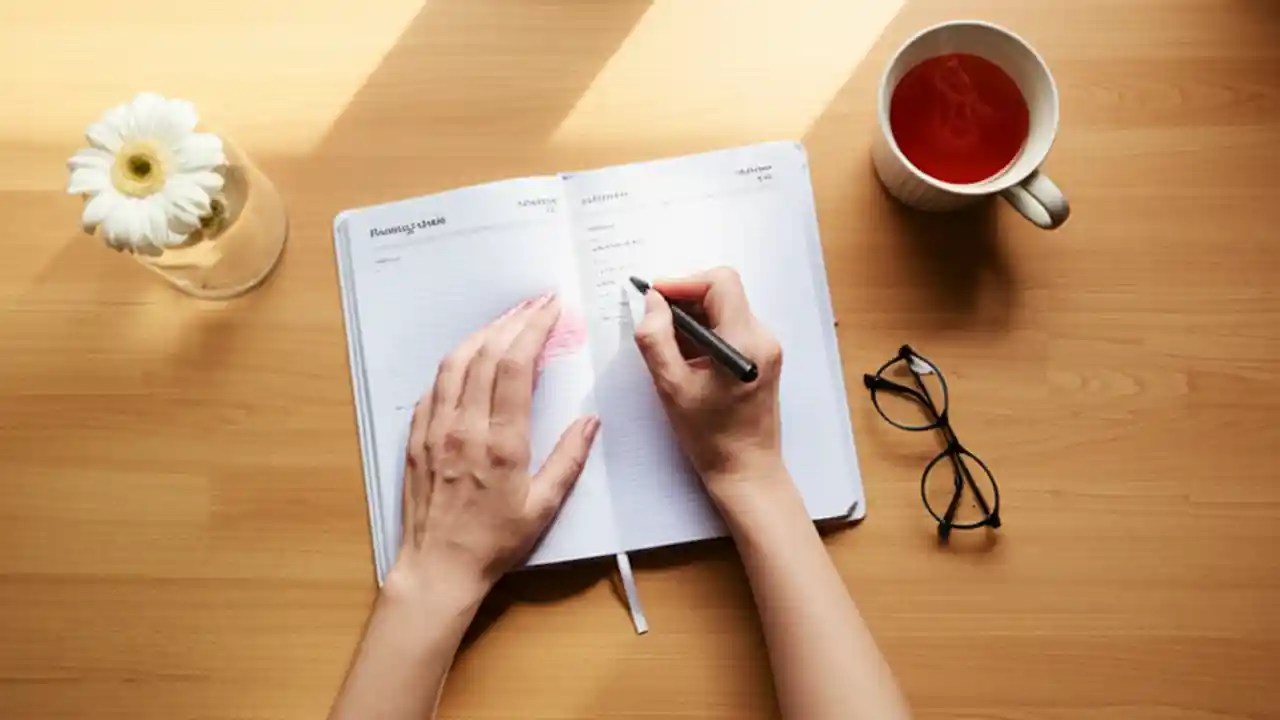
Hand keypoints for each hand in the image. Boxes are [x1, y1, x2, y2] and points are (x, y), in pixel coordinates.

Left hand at [388, 294, 600, 602]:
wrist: (438, 568)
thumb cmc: (494, 543)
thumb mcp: (543, 506)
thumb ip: (569, 459)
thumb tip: (591, 420)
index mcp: (500, 443)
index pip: (516, 366)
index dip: (534, 329)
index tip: (550, 309)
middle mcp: (464, 428)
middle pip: (486, 354)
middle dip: (513, 320)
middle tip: (535, 303)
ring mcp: (434, 430)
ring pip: (454, 363)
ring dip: (482, 334)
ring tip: (506, 320)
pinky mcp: (416, 438)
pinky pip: (433, 387)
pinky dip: (454, 363)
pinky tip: (469, 358)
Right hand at [633, 267, 787, 506]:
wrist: (746, 470)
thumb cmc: (710, 437)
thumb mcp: (671, 387)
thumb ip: (656, 339)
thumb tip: (653, 303)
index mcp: (745, 342)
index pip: (720, 282)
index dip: (684, 283)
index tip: (655, 297)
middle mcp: (762, 338)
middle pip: (722, 293)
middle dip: (684, 301)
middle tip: (654, 322)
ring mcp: (765, 348)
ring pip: (724, 310)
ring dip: (692, 319)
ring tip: (667, 346)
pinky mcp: (762, 358)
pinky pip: (729, 329)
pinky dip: (704, 333)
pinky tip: (685, 358)